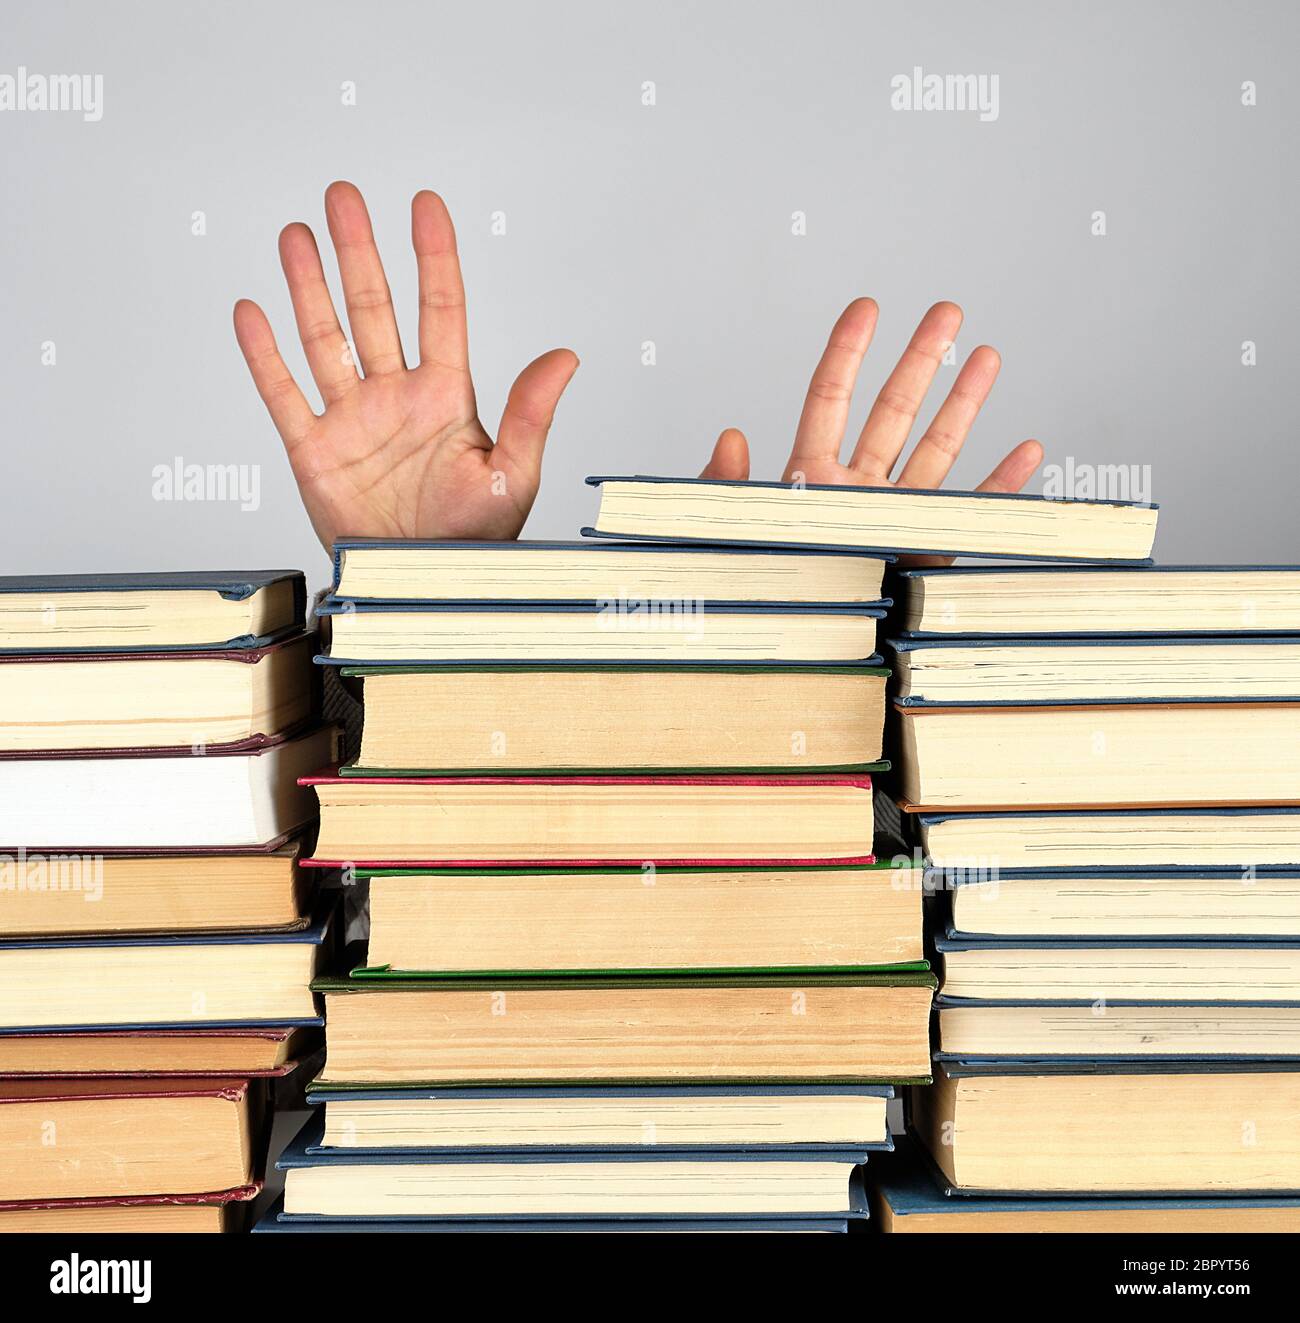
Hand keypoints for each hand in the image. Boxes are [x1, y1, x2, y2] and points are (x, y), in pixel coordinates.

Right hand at [234, 182, 577, 549]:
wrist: (422, 588)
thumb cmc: (475, 540)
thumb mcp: (514, 475)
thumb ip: (532, 413)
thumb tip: (566, 354)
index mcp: (447, 398)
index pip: (441, 310)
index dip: (433, 256)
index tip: (426, 205)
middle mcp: (397, 398)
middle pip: (374, 310)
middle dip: (358, 252)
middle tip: (343, 196)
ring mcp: (353, 421)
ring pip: (325, 339)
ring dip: (309, 287)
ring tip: (297, 235)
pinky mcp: (315, 451)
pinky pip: (284, 395)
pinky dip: (265, 357)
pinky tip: (254, 312)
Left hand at [697, 299, 1042, 559]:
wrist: (795, 647)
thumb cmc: (759, 588)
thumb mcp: (733, 533)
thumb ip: (727, 487)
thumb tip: (729, 436)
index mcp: (808, 478)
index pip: (830, 399)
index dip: (847, 352)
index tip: (867, 307)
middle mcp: (858, 489)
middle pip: (894, 410)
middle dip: (922, 357)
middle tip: (947, 310)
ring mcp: (895, 517)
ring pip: (936, 446)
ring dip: (964, 401)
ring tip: (987, 354)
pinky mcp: (924, 551)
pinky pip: (969, 510)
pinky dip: (1000, 484)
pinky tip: (1026, 449)